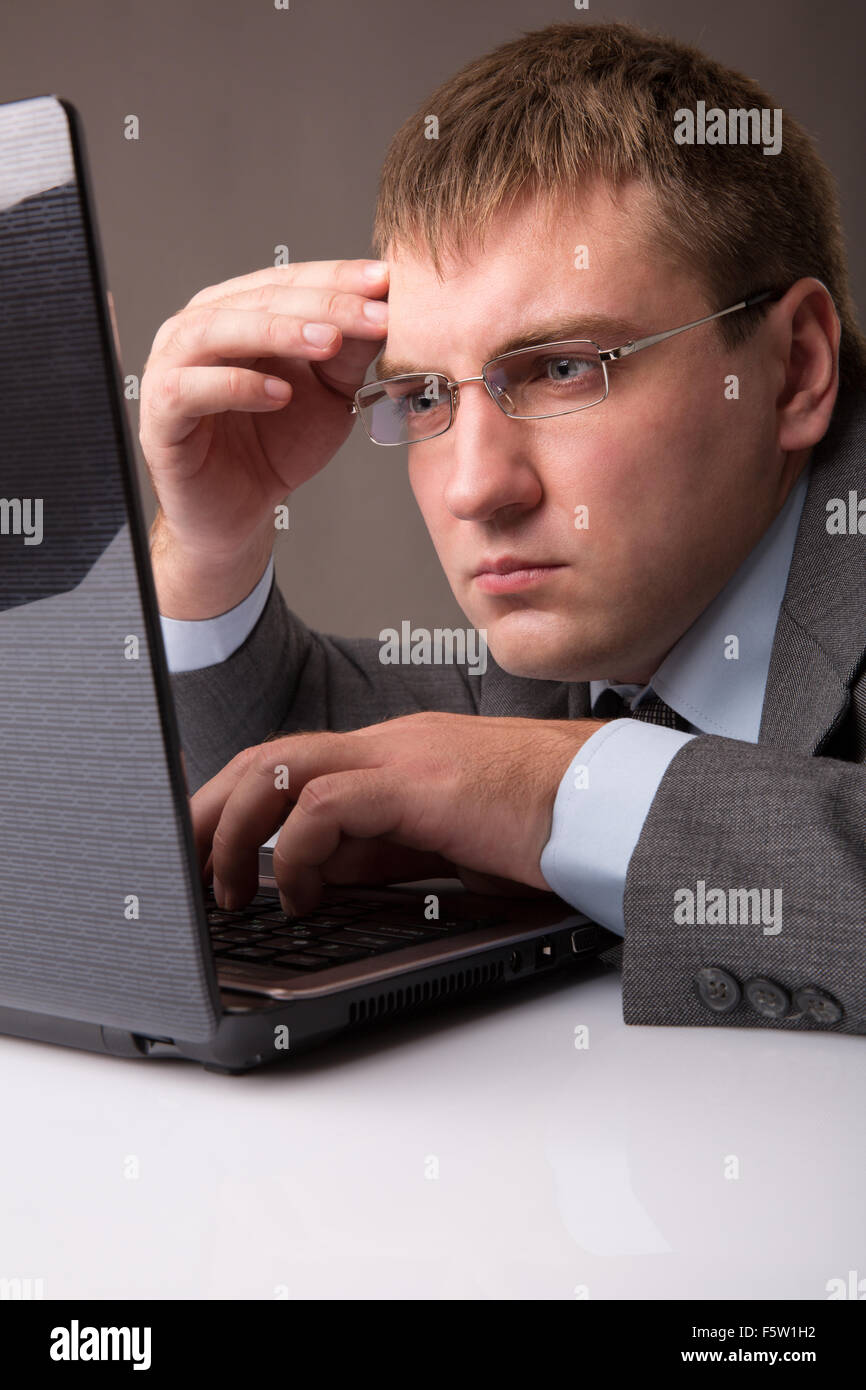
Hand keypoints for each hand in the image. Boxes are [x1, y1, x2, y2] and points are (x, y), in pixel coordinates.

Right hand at [139, 257, 388, 559]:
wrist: (242, 510)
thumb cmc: (276, 446)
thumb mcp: (330, 394)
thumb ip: (350, 353)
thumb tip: (384, 307)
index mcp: (239, 312)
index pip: (289, 279)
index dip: (338, 277)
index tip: (386, 280)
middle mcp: (200, 328)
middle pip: (260, 298)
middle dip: (323, 304)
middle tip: (373, 315)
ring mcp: (172, 367)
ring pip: (218, 329)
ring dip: (278, 331)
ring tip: (330, 344)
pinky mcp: (160, 414)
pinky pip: (190, 388)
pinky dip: (236, 386)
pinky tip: (279, 395)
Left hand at [190, 711, 608, 913]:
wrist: (614, 806)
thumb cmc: (544, 827)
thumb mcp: (442, 845)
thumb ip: (379, 852)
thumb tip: (311, 875)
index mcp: (395, 755)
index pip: (292, 762)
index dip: (235, 802)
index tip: (207, 850)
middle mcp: (390, 743)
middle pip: (268, 755)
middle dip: (212, 811)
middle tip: (191, 869)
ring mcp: (404, 756)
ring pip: (281, 768)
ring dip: (235, 830)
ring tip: (225, 887)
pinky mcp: (422, 782)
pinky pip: (327, 805)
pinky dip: (293, 850)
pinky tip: (299, 892)